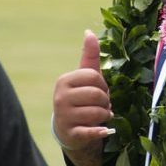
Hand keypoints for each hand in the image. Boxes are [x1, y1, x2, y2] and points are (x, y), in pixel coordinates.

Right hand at [52, 29, 113, 151]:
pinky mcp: (71, 134)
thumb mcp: (84, 78)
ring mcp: (64, 117)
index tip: (99, 91)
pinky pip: (91, 132)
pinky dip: (100, 131)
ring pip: (98, 112)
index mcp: (64, 81)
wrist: (69, 130)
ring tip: (99, 116)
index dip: (103, 85)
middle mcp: (60, 98)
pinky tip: (103, 130)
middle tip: (101, 106)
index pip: (94, 77)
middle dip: (105, 101)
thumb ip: (89, 56)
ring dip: (105, 116)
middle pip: (98, 94)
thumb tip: (89, 31)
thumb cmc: (81, 99)